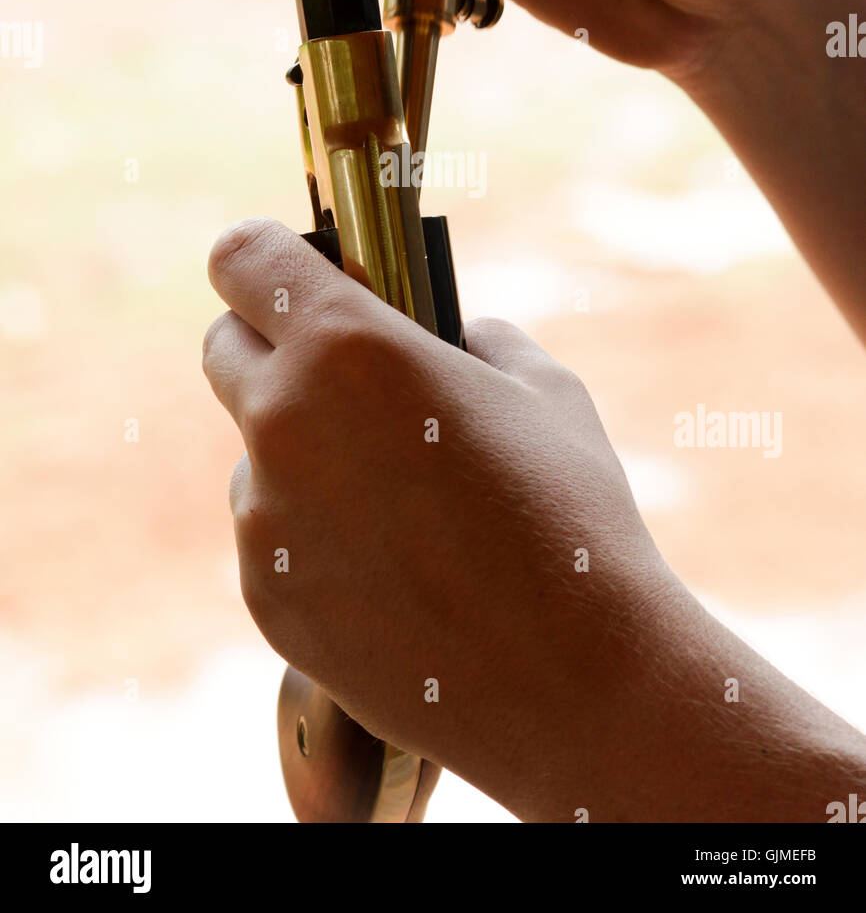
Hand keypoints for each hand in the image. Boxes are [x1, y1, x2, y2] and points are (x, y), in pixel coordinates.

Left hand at [202, 217, 671, 820]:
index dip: (261, 255)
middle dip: (271, 344)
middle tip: (340, 373)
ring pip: (255, 452)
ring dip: (301, 453)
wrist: (575, 681)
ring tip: (396, 502)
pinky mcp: (264, 595)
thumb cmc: (570, 516)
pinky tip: (391, 570)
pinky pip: (270, 537)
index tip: (290, 270)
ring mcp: (264, 516)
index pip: (242, 257)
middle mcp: (284, 420)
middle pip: (224, 346)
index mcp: (348, 346)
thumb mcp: (542, 389)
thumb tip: (450, 337)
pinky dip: (310, 536)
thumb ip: (474, 339)